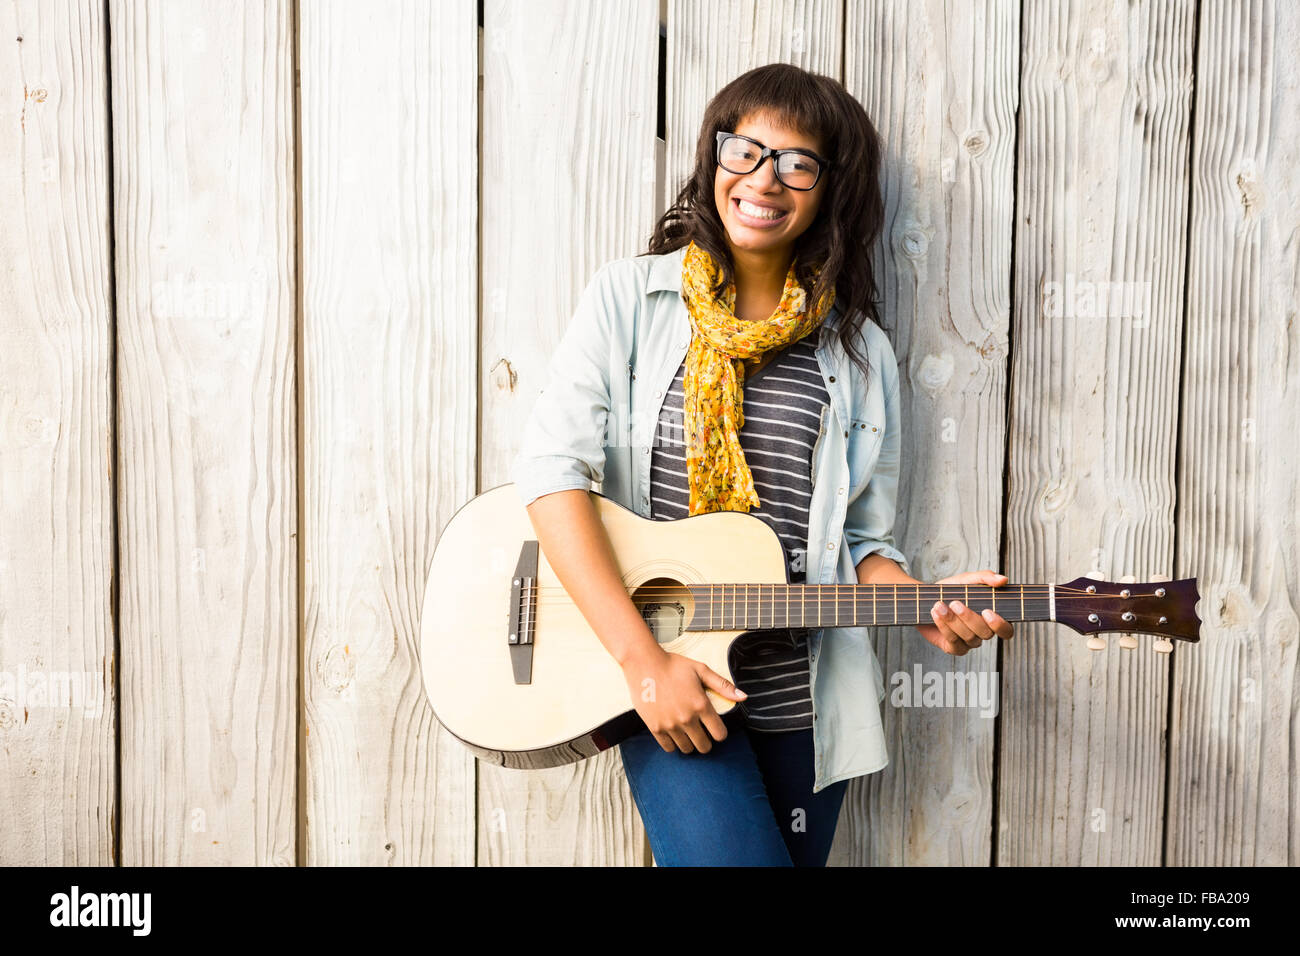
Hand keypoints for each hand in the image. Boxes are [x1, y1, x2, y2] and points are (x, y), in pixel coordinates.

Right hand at [619, 644, 746, 753]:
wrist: (644, 663)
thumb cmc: (673, 665)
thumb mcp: (701, 670)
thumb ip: (723, 685)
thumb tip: (743, 697)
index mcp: (701, 705)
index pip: (720, 734)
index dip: (720, 733)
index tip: (715, 728)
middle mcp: (687, 718)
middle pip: (704, 746)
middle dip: (706, 741)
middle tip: (702, 732)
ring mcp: (670, 725)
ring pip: (687, 749)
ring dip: (690, 743)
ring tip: (687, 732)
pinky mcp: (655, 727)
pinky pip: (669, 748)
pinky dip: (673, 744)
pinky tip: (674, 733)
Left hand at [915, 570, 1014, 655]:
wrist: (927, 599)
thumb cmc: (951, 590)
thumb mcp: (967, 580)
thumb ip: (985, 578)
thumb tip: (1003, 580)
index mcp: (992, 618)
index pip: (1006, 631)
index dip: (1000, 625)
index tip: (987, 611)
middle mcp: (983, 632)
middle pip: (985, 633)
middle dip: (969, 618)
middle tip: (955, 603)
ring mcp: (969, 642)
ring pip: (968, 637)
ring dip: (952, 620)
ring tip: (939, 605)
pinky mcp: (954, 647)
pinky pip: (953, 642)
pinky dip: (944, 626)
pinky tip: (936, 614)